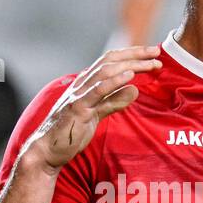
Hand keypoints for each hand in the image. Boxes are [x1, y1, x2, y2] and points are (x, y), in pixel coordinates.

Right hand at [24, 45, 160, 173]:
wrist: (46, 150)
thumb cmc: (70, 132)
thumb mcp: (96, 114)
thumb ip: (113, 102)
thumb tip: (134, 90)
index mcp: (85, 83)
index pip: (109, 60)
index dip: (130, 54)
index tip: (151, 53)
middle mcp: (81, 84)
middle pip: (110, 60)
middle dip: (135, 53)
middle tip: (156, 51)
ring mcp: (78, 95)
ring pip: (106, 71)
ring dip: (130, 64)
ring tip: (150, 63)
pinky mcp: (78, 109)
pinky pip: (98, 91)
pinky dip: (114, 81)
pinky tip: (129, 76)